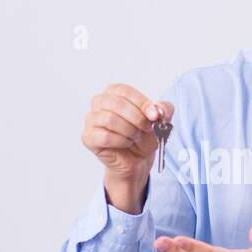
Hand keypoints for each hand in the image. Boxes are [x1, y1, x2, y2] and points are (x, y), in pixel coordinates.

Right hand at [80, 83, 172, 213]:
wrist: (137, 160)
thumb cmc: (144, 137)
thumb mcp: (160, 121)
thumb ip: (164, 109)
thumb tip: (159, 109)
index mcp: (114, 92)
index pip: (124, 91)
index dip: (141, 103)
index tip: (155, 115)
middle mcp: (99, 102)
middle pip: (116, 103)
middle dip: (136, 118)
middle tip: (146, 128)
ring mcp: (91, 120)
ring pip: (109, 119)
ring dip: (129, 130)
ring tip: (135, 136)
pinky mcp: (88, 137)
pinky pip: (104, 137)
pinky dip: (121, 141)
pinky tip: (126, 143)